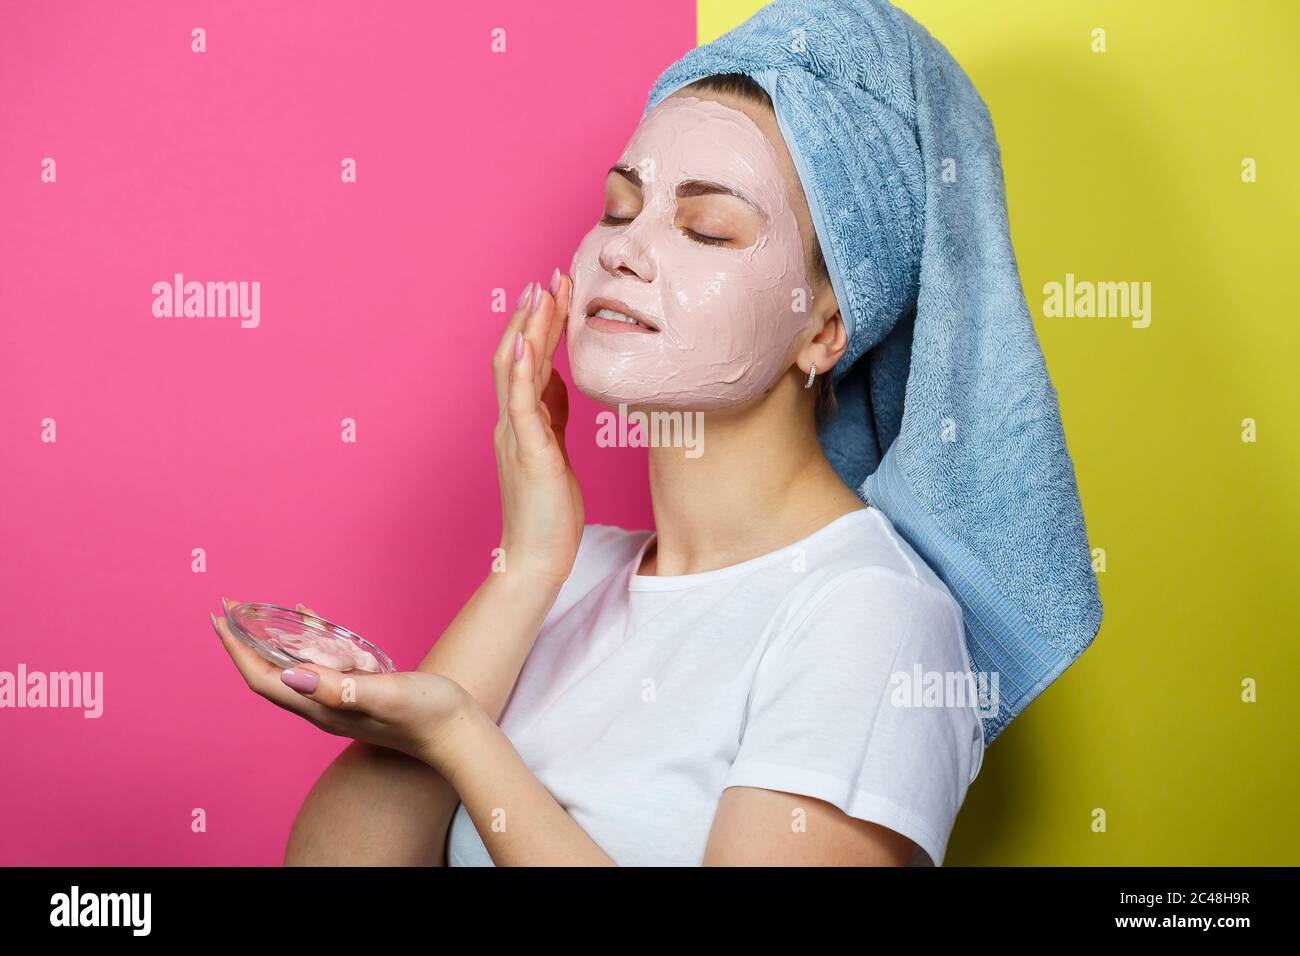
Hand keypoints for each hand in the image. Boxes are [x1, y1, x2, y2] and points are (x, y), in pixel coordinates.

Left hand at [211, 599, 475, 767]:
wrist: (456, 733)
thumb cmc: (425, 714)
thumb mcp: (384, 694)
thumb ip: (339, 686)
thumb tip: (291, 674)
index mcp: (322, 708)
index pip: (264, 679)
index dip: (237, 650)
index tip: (221, 619)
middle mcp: (323, 708)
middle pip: (269, 673)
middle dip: (245, 641)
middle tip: (232, 607)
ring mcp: (339, 702)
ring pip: (293, 668)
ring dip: (273, 641)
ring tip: (261, 612)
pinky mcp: (356, 694)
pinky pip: (321, 664)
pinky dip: (310, 641)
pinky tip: (314, 622)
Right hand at [493, 274, 584, 587]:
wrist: (537, 560)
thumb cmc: (549, 512)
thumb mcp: (555, 451)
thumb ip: (551, 415)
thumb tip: (557, 381)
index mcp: (520, 422)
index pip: (528, 362)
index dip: (541, 325)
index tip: (557, 290)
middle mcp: (510, 423)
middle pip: (516, 356)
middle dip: (534, 315)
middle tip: (550, 276)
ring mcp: (515, 436)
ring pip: (514, 371)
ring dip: (528, 329)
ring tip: (540, 292)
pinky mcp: (528, 453)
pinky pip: (520, 405)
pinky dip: (522, 370)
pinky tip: (527, 342)